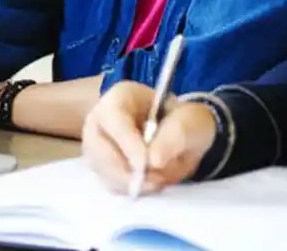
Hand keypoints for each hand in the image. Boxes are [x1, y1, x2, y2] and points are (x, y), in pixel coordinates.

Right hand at [81, 81, 216, 195]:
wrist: (183, 136)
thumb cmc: (184, 122)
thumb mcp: (190, 122)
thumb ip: (175, 136)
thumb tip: (153, 161)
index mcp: (120, 97)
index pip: (113, 119)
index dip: (127, 143)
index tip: (145, 165)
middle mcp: (99, 119)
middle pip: (98, 147)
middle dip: (126, 170)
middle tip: (156, 181)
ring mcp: (96, 144)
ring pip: (101, 169)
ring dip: (130, 182)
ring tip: (159, 180)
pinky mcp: (100, 167)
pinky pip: (108, 184)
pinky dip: (130, 189)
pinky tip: (149, 183)